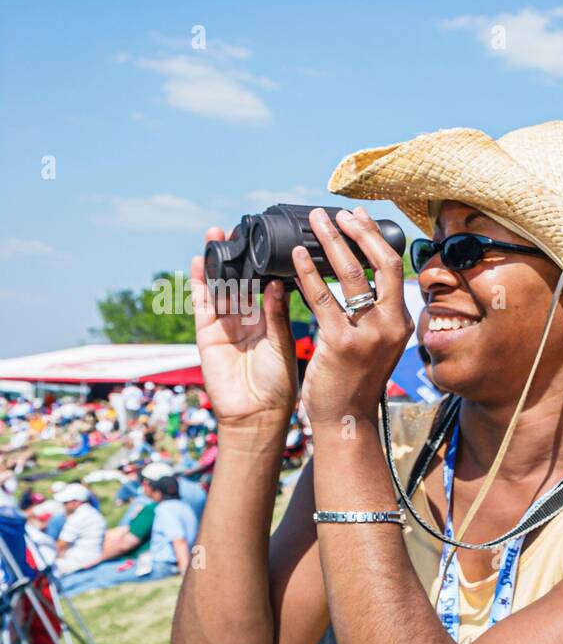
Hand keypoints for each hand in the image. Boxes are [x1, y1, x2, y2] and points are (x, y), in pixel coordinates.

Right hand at [189, 229, 297, 433]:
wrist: (257, 415)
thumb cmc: (278, 385)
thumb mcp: (282, 344)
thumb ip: (276, 314)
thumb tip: (276, 281)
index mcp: (271, 322)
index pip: (266, 286)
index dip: (265, 265)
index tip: (268, 242)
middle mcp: (248, 320)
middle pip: (241, 281)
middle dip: (240, 257)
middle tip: (241, 229)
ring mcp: (226, 326)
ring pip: (220, 287)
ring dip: (218, 262)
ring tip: (217, 233)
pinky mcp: (207, 334)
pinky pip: (202, 303)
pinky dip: (199, 283)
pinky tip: (199, 260)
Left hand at [293, 207, 411, 429]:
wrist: (346, 419)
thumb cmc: (354, 380)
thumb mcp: (375, 343)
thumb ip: (372, 314)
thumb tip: (356, 278)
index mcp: (400, 322)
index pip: (393, 268)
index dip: (374, 238)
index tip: (356, 217)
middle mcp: (391, 324)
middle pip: (382, 263)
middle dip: (358, 231)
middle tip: (336, 213)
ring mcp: (369, 334)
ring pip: (353, 274)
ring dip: (331, 242)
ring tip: (314, 223)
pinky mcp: (341, 343)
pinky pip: (323, 298)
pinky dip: (307, 272)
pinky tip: (294, 257)